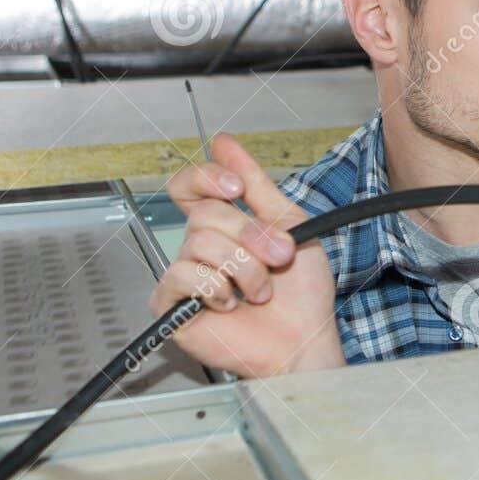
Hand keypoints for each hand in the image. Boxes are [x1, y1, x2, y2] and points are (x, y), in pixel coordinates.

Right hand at [150, 132, 344, 377]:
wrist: (306, 337)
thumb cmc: (302, 291)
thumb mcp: (289, 222)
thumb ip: (256, 183)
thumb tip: (224, 143)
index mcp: (223, 225)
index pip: (189, 186)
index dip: (206, 178)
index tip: (235, 187)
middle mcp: (200, 247)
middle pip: (204, 214)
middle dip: (251, 236)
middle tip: (278, 258)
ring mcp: (185, 275)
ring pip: (199, 243)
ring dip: (244, 267)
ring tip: (261, 290)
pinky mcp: (172, 305)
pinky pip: (181, 276)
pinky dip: (217, 289)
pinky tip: (232, 304)